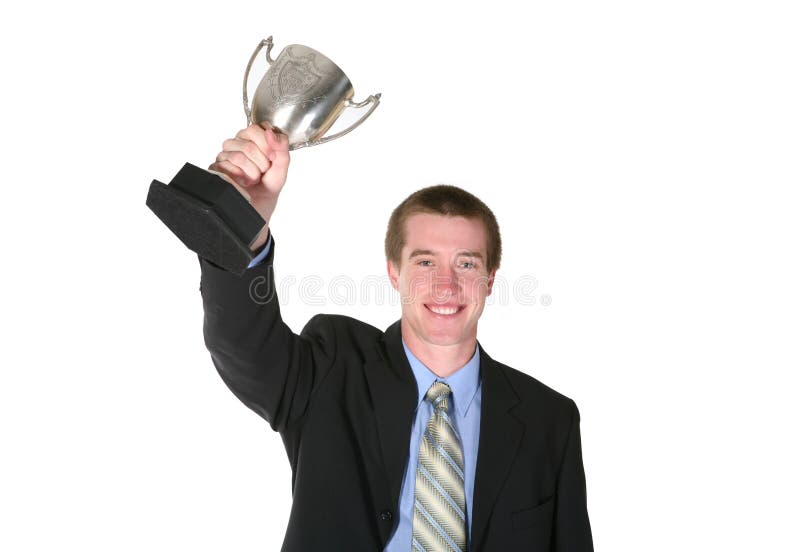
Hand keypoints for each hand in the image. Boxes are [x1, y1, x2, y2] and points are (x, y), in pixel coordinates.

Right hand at [209, 124, 289, 247]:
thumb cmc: (269, 185)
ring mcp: (224, 155)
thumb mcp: (282, 166)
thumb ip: (281, 147)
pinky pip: (227, 168)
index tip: (272, 158)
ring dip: (252, 172)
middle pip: (248, 143)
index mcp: (252, 138)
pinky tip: (243, 183)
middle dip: (261, 162)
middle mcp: (236, 143)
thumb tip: (270, 132)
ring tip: (253, 179)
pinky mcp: (216, 168)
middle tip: (262, 172)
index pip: (257, 127)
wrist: (259, 207)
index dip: (267, 144)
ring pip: (238, 156)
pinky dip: (241, 179)